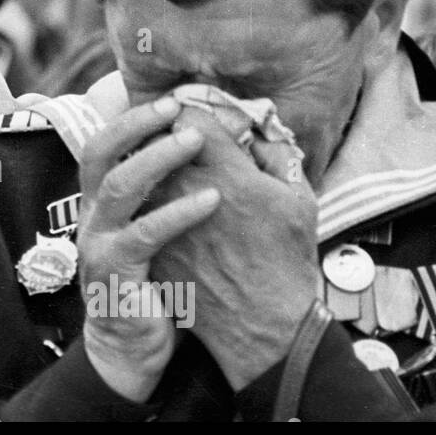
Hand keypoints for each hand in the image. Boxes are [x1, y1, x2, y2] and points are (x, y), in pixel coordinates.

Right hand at [77, 96, 220, 401]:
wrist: (133, 350)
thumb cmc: (156, 284)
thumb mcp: (157, 233)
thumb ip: (169, 195)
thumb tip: (209, 152)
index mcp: (101, 203)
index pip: (104, 146)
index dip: (131, 120)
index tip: (169, 98)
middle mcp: (91, 216)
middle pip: (98, 154)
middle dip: (134, 125)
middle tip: (174, 107)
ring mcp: (96, 243)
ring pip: (117, 186)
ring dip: (156, 158)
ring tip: (193, 141)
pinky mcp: (112, 272)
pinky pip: (144, 234)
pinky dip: (178, 212)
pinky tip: (211, 199)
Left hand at [149, 107, 320, 389]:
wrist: (260, 323)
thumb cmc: (287, 261)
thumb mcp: (299, 201)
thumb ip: (277, 154)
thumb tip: (256, 129)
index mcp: (228, 173)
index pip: (192, 117)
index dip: (192, 111)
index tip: (194, 114)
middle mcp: (187, 191)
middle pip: (157, 139)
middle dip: (162, 129)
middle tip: (170, 127)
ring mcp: (161, 219)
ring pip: (140, 172)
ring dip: (146, 162)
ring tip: (158, 161)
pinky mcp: (149, 245)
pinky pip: (136, 209)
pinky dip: (142, 199)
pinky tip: (153, 200)